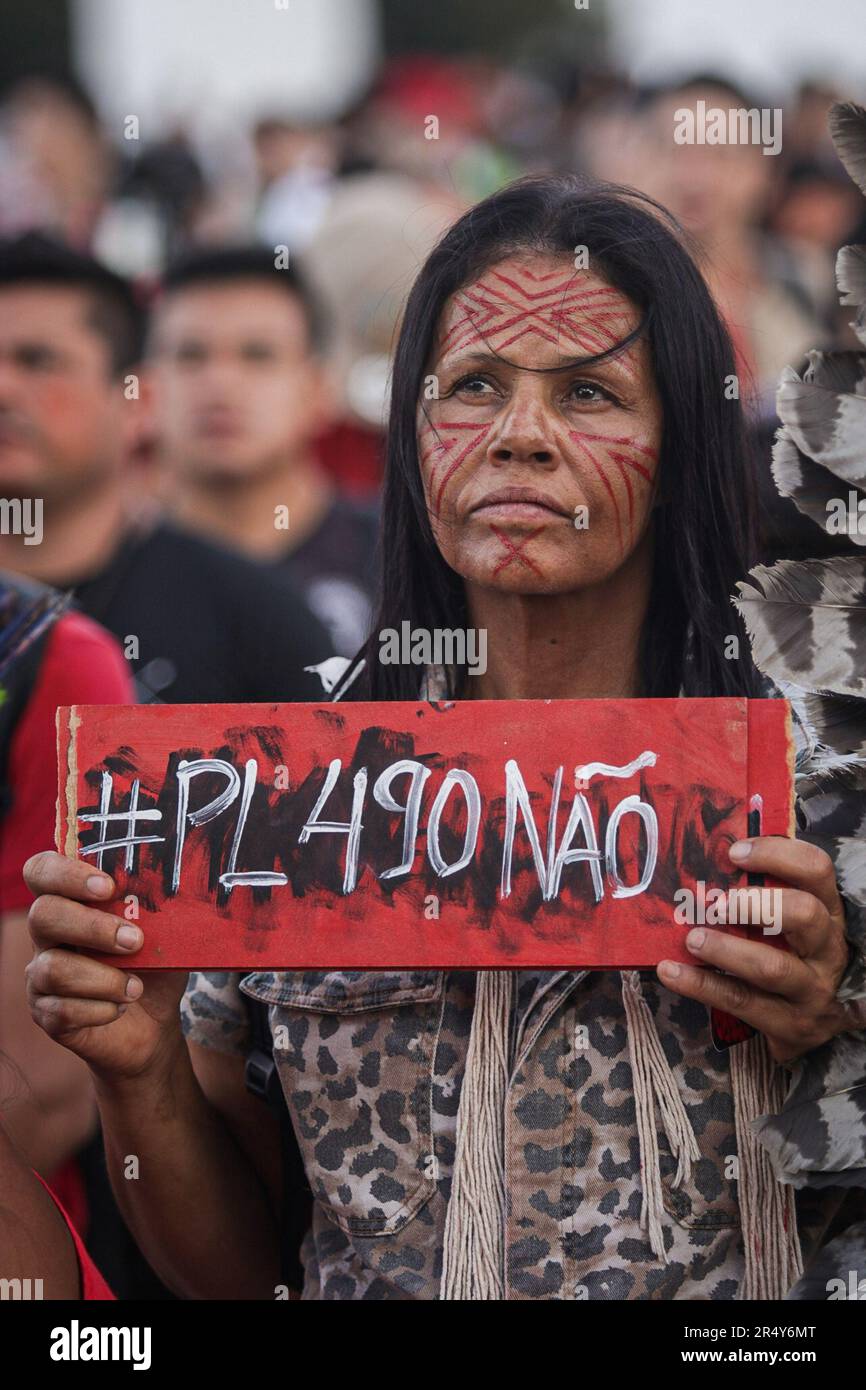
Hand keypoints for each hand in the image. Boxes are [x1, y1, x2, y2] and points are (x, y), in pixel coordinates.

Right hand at [24, 851, 187, 1081]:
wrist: (152, 1024)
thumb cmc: (152, 967)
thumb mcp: (161, 933)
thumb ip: (156, 908)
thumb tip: (176, 891)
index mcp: (70, 903)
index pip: (42, 872)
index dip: (66, 874)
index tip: (109, 887)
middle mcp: (47, 936)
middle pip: (43, 915)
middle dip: (92, 927)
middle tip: (134, 941)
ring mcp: (40, 976)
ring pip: (52, 969)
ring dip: (104, 979)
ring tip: (136, 987)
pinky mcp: (45, 1014)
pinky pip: (61, 1011)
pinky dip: (99, 1010)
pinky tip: (120, 1008)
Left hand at [657, 836, 851, 1062]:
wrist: (812, 1026)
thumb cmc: (789, 956)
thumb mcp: (788, 924)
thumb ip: (763, 893)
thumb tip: (706, 857)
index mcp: (828, 912)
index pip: (817, 870)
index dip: (777, 854)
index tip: (734, 853)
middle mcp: (829, 949)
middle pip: (805, 914)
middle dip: (755, 903)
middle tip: (716, 903)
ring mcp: (813, 991)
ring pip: (772, 967)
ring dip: (725, 949)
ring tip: (691, 939)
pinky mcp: (789, 1025)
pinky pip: (741, 1002)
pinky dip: (701, 985)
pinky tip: (670, 971)